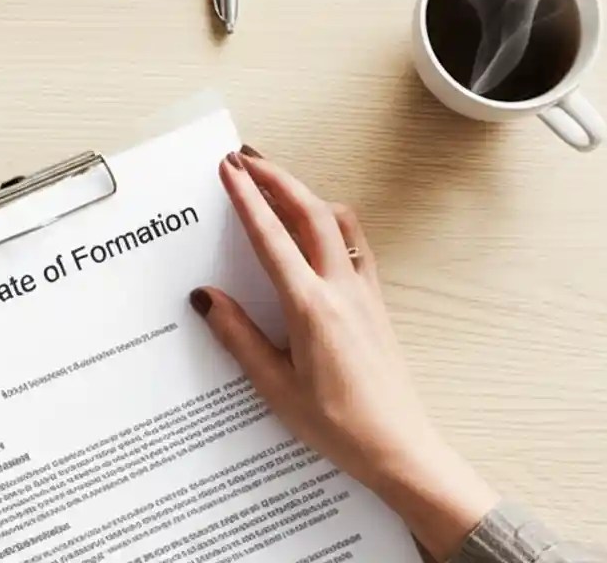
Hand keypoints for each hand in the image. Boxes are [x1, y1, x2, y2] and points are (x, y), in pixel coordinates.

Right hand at [190, 148, 496, 560]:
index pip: (271, 239)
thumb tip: (206, 298)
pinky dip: (331, 220)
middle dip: (274, 178)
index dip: (247, 198)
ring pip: (336, 221)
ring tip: (275, 180)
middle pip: (308, 212)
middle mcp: (341, 290)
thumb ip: (239, 337)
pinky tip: (319, 222)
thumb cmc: (339, 426)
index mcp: (311, 309)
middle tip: (244, 157)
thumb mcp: (275, 388)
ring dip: (303, 193)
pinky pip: (355, 244)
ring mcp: (364, 292)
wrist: (400, 447)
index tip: (228, 169)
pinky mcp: (377, 302)